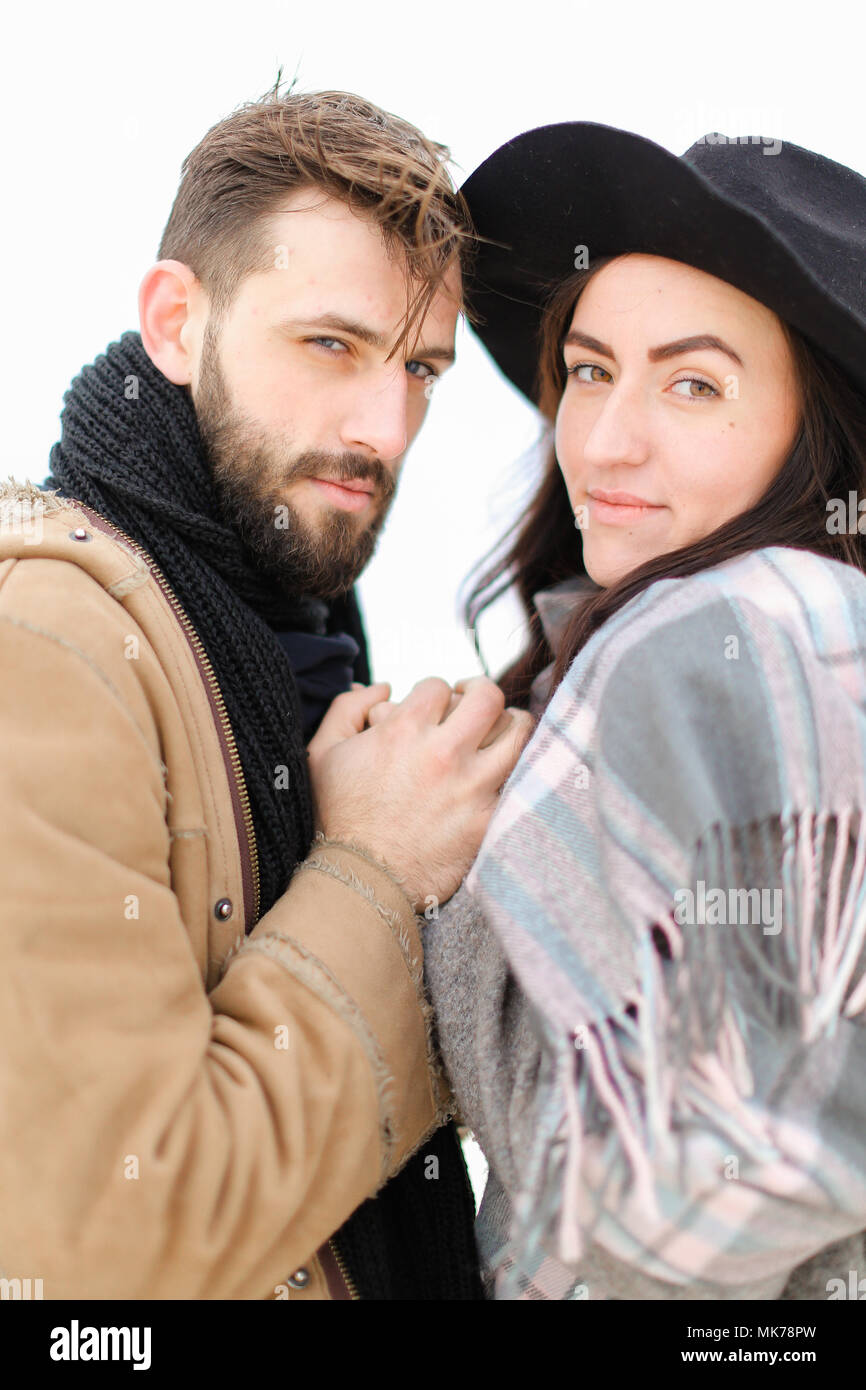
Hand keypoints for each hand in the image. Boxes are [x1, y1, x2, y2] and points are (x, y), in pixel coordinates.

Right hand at [307, 676, 533, 910]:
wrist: (360, 881)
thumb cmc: (337, 817)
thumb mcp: (323, 753)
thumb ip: (347, 708)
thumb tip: (380, 687)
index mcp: (403, 730)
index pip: (439, 687)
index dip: (435, 693)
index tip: (432, 708)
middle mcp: (443, 752)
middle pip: (487, 697)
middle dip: (480, 692)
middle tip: (473, 703)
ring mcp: (471, 786)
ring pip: (518, 732)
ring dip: (511, 724)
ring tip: (501, 729)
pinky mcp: (488, 820)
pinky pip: (521, 779)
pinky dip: (517, 769)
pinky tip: (506, 770)